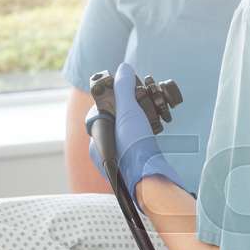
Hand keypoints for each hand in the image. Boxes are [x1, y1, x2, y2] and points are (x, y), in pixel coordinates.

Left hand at [86, 62, 186, 203]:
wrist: (153, 180)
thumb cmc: (135, 149)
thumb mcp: (128, 112)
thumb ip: (124, 89)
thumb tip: (124, 68)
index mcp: (96, 144)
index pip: (101, 118)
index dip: (114, 106)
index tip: (128, 100)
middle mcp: (104, 158)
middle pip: (115, 129)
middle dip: (127, 118)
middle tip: (140, 111)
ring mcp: (120, 166)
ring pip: (126, 141)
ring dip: (137, 131)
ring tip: (148, 124)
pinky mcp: (136, 171)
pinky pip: (136, 152)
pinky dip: (144, 143)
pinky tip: (152, 140)